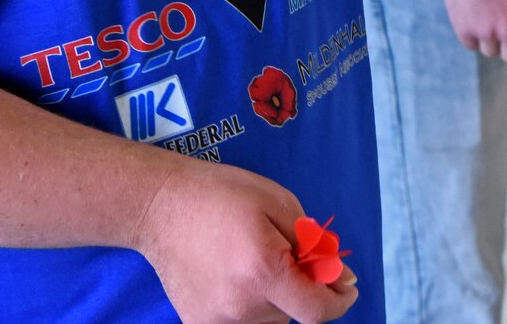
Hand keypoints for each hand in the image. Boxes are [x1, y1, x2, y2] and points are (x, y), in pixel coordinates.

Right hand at [133, 161, 359, 323]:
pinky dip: (249, 302)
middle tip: (286, 254)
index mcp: (264, 272)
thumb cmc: (221, 195)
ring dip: (273, 296)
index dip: (339, 300)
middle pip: (291, 312)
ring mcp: (216, 319)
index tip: (347, 287)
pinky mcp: (198, 322)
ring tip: (252, 260)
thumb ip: (312, 243)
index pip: (316, 310)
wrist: (159, 206)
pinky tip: (234, 274)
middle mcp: (241, 304)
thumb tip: (337, 274)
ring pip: (268, 318)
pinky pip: (241, 320)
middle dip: (300, 287)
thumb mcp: (278, 203)